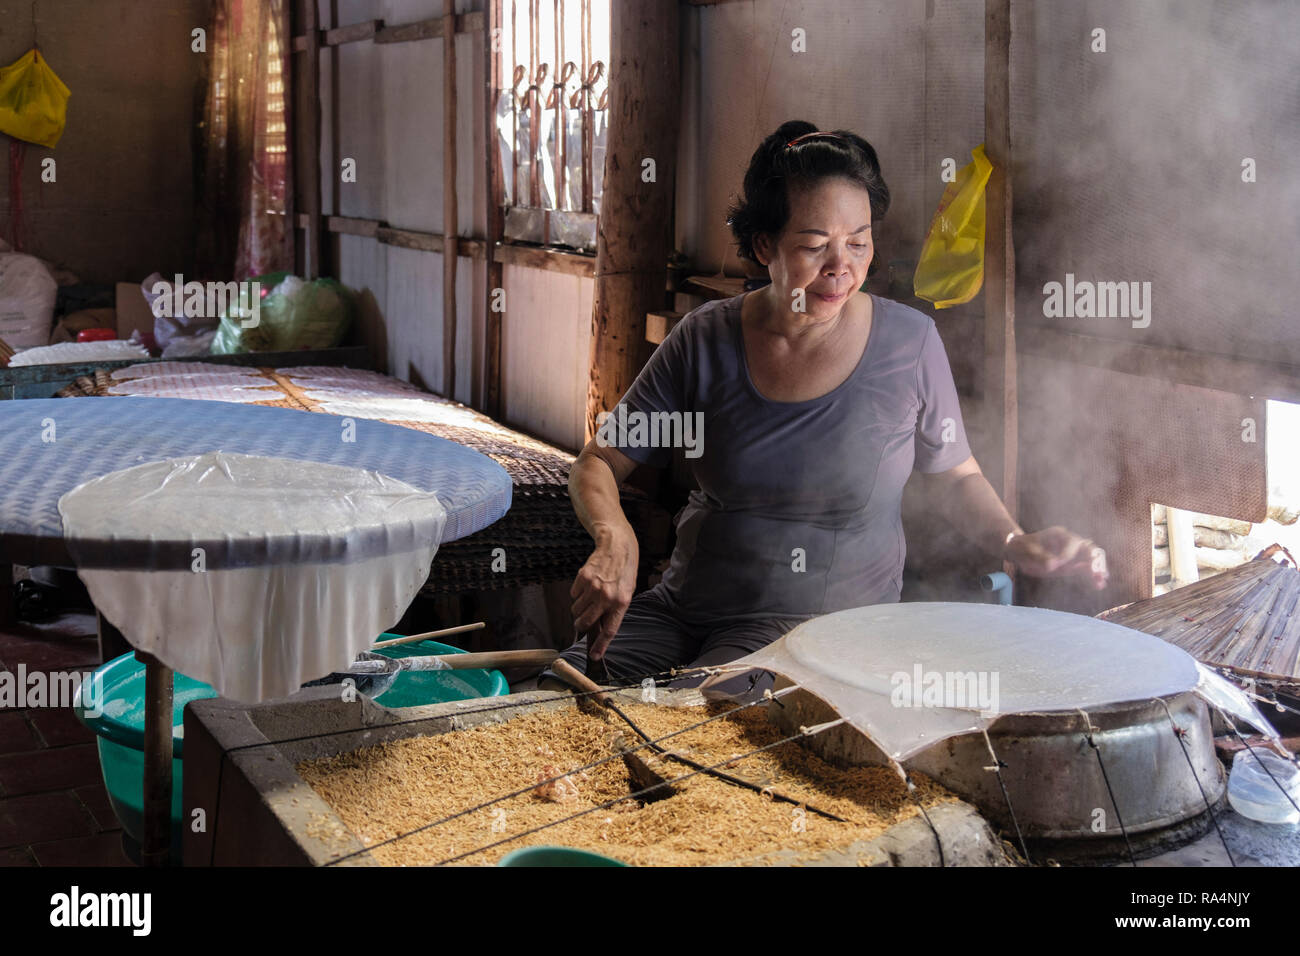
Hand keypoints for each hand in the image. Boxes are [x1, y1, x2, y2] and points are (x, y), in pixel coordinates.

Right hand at [570, 524, 637, 659]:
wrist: (617, 547)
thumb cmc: (623, 573)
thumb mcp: (626, 593)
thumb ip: (613, 610)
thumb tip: (598, 629)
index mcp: (621, 603)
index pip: (609, 630)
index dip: (601, 645)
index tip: (594, 656)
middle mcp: (607, 597)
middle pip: (585, 622)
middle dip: (581, 626)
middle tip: (581, 623)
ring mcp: (593, 587)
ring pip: (576, 610)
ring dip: (579, 608)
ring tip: (589, 597)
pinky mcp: (583, 578)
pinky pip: (573, 595)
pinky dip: (577, 594)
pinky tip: (587, 585)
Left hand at [1004, 526, 1108, 589]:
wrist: (1019, 552)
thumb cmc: (1022, 548)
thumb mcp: (1026, 551)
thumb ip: (1040, 557)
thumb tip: (1053, 565)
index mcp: (1059, 534)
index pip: (1072, 543)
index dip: (1066, 555)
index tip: (1056, 565)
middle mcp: (1070, 542)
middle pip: (1089, 548)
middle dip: (1094, 560)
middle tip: (1097, 573)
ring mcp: (1073, 553)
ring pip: (1092, 558)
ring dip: (1098, 569)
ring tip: (1101, 581)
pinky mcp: (1073, 564)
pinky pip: (1086, 569)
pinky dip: (1093, 576)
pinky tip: (1099, 585)